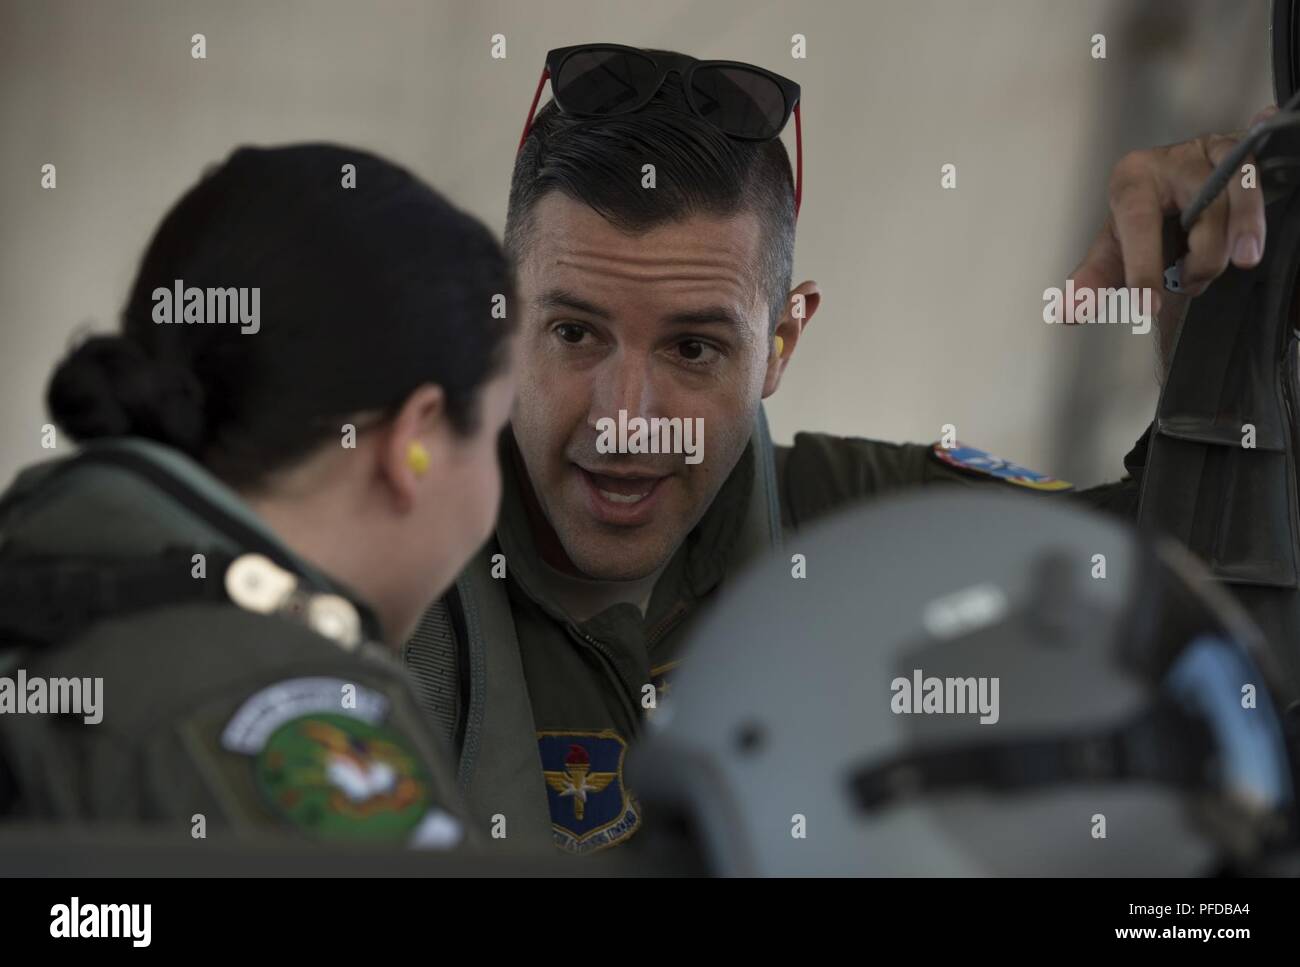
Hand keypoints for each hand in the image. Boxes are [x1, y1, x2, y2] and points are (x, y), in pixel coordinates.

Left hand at [1069, 107, 1275, 366]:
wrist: (1176, 178)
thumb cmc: (1144, 215)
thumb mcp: (1115, 247)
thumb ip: (1094, 280)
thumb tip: (1066, 311)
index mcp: (1132, 180)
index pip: (1139, 225)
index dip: (1143, 268)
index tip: (1147, 306)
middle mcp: (1172, 159)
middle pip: (1204, 215)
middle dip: (1202, 262)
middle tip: (1191, 281)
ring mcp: (1211, 151)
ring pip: (1238, 198)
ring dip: (1237, 243)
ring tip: (1231, 265)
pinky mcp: (1241, 149)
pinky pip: (1258, 181)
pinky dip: (1257, 215)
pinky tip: (1253, 239)